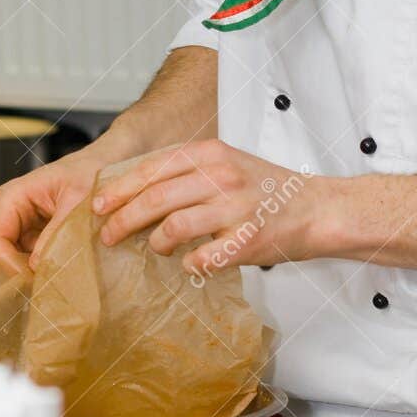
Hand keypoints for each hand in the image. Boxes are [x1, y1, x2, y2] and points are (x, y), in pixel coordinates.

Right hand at [0, 144, 112, 271]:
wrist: (104, 165)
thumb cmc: (89, 172)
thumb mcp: (76, 202)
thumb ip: (56, 233)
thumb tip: (37, 264)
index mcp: (13, 196)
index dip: (8, 263)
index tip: (31, 279)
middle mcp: (12, 210)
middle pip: (3, 252)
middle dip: (22, 270)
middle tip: (47, 285)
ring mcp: (22, 223)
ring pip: (17, 258)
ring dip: (34, 270)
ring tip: (58, 277)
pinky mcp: (35, 233)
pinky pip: (32, 256)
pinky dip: (45, 265)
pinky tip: (61, 267)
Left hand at [92, 139, 321, 275]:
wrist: (318, 208)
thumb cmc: (267, 188)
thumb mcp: (226, 163)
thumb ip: (187, 171)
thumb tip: (136, 190)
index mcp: (211, 153)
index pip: (152, 168)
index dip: (119, 188)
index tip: (98, 204)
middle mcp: (221, 176)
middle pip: (154, 198)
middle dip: (122, 219)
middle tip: (107, 235)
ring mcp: (235, 208)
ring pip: (173, 227)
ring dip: (155, 242)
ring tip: (153, 248)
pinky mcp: (247, 240)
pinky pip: (203, 257)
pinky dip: (189, 264)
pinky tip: (189, 263)